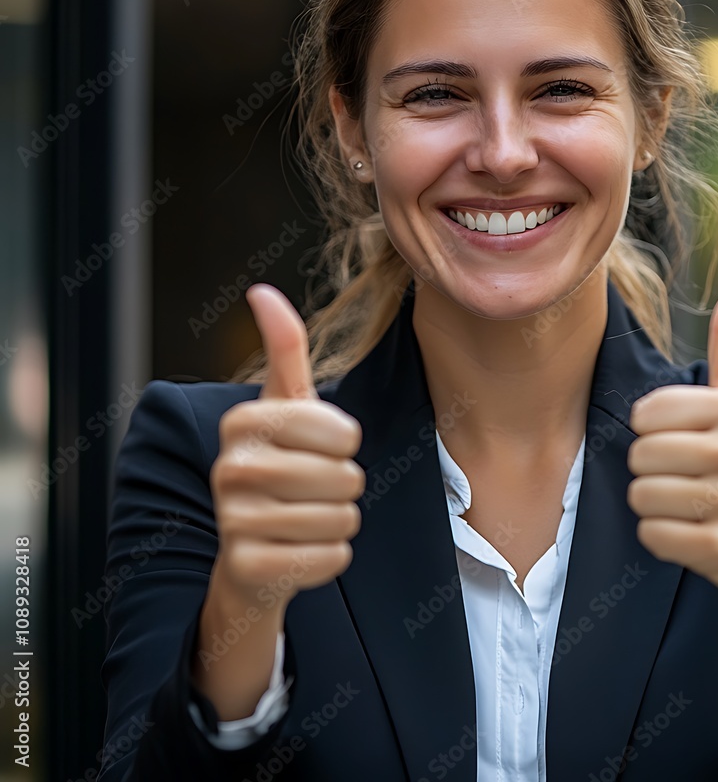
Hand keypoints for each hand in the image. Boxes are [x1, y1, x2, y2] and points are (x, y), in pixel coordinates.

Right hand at [210, 283, 365, 609]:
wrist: (251, 555)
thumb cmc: (281, 467)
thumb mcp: (285, 406)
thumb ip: (283, 349)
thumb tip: (261, 289)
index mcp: (244, 421)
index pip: (342, 431)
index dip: (347, 444)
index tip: (324, 449)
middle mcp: (230, 467)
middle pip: (345, 476)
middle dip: (345, 487)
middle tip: (314, 491)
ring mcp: (232, 520)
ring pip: (342, 518)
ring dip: (340, 523)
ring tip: (307, 520)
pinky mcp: (246, 568)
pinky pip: (331, 559)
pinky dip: (331, 558)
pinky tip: (300, 552)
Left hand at [626, 276, 717, 680]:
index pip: (646, 411)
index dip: (653, 431)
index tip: (688, 443)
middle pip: (639, 453)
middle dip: (653, 470)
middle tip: (691, 480)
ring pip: (640, 493)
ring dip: (656, 505)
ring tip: (693, 506)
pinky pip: (652, 534)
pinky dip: (663, 539)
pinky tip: (696, 536)